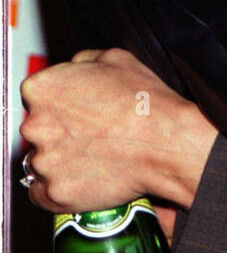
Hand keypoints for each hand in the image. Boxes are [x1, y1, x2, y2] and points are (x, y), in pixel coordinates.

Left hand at [20, 48, 216, 215]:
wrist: (166, 144)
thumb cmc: (145, 104)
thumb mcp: (115, 59)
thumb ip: (82, 61)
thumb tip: (75, 68)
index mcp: (42, 88)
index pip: (35, 98)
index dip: (58, 105)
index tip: (72, 113)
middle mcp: (36, 124)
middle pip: (35, 130)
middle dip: (57, 134)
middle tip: (88, 135)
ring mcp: (44, 161)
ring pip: (39, 162)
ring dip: (58, 162)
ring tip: (92, 157)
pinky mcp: (55, 192)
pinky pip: (43, 194)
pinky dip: (59, 189)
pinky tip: (82, 178)